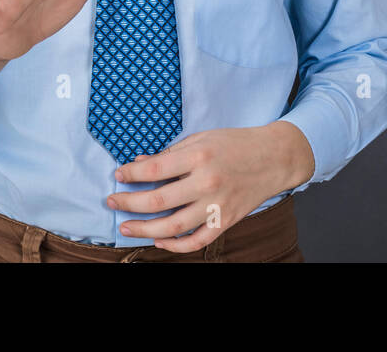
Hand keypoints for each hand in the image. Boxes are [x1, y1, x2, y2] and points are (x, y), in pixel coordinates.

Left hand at [107, 123, 312, 251]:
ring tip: (126, 226)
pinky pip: (196, 241)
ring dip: (143, 229)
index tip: (118, 176)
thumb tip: (140, 164)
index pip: (154, 170)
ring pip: (172, 227)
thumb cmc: (236, 144)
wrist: (274, 157)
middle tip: (112, 201)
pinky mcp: (225, 221)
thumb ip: (171, 153)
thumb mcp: (202, 139)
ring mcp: (216, 205)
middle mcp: (207, 182)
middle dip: (128, 202)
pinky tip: (159, 241)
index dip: (130, 174)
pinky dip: (174, 246)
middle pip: (157, 201)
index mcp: (199, 156)